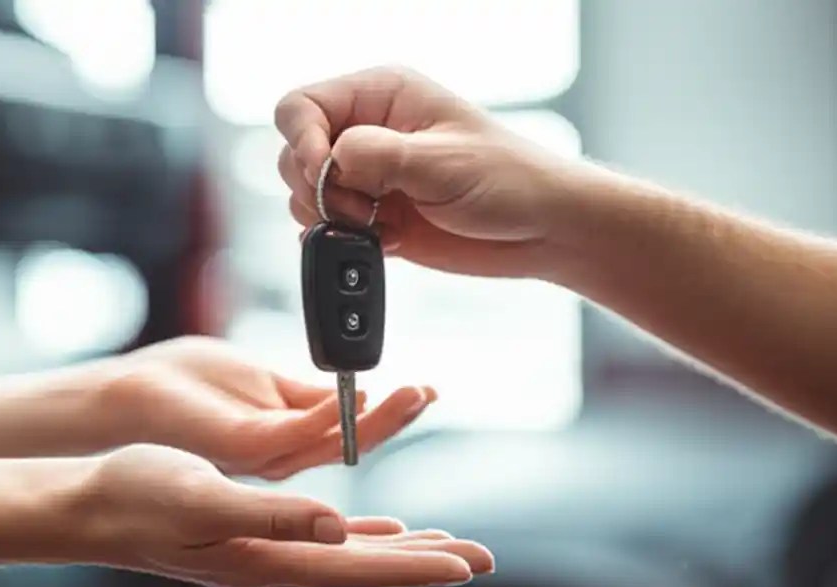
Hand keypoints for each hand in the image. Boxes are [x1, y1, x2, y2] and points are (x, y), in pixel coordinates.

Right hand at [64, 444, 492, 586]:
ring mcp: (263, 554)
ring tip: (446, 546)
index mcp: (268, 558)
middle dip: (426, 561)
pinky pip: (322, 538)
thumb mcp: (202, 498)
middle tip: (484, 557)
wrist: (88, 506)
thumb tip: (338, 528)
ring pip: (351, 554)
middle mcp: (273, 564)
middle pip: (366, 566)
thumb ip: (271, 515)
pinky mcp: (251, 535)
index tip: (469, 564)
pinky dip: (358, 535)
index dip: (417, 566)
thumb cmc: (137, 495)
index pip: (360, 567)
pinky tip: (375, 529)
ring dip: (400, 549)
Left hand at [108, 336, 436, 479]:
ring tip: (413, 393)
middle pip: (351, 443)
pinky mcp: (243, 445)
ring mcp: (262, 455)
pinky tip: (358, 396)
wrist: (131, 391)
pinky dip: (333, 417)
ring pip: (333, 444)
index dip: (388, 412)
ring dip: (378, 419)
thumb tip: (350, 390)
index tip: (423, 389)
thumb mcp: (261, 380)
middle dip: (396, 420)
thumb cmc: (186, 381)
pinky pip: (298, 433)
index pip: (348, 431)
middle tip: (429, 393)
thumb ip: (304, 391)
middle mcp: (279, 455)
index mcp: (283, 437)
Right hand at [275, 65, 595, 278]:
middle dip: (316, 186)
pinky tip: (382, 241)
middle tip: (364, 206)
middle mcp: (368, 131)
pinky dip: (341, 241)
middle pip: (294, 152)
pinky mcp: (373, 217)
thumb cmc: (510, 180)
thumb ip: (377, 156)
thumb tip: (329, 162)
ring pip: (304, 194)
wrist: (542, 230)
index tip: (325, 174)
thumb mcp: (442, 161)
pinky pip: (326, 228)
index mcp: (382, 95)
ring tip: (380, 223)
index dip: (302, 141)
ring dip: (329, 216)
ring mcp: (369, 177)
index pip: (302, 106)